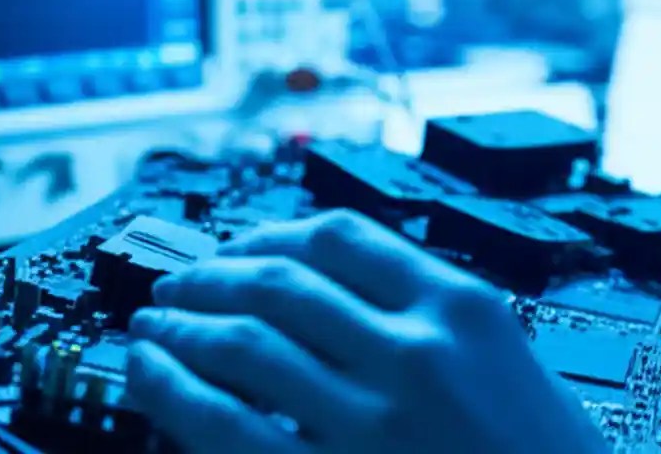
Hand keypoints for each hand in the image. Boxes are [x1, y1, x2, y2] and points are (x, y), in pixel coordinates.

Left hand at [123, 210, 609, 453]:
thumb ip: (435, 320)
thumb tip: (335, 299)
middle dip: (209, 276)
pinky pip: (228, 424)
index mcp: (463, 307)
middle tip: (175, 282)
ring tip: (150, 325)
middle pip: (280, 282)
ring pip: (244, 344)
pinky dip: (174, 392)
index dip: (266, 235)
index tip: (238, 246)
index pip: (340, 236)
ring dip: (179, 328)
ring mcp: (372, 419)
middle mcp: (415, 350)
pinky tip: (152, 378)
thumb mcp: (511, 363)